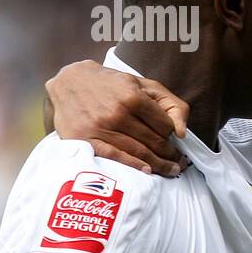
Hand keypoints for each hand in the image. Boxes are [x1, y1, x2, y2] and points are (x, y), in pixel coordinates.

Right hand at [46, 60, 189, 176]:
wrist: (70, 82)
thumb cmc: (112, 84)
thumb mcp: (145, 84)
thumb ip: (171, 104)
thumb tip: (181, 133)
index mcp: (133, 97)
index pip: (165, 126)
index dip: (172, 135)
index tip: (173, 139)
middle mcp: (117, 113)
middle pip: (154, 142)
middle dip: (170, 154)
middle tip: (180, 163)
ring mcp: (101, 127)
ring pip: (139, 152)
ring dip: (159, 164)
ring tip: (171, 170)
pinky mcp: (86, 139)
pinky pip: (115, 156)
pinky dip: (133, 165)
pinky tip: (147, 171)